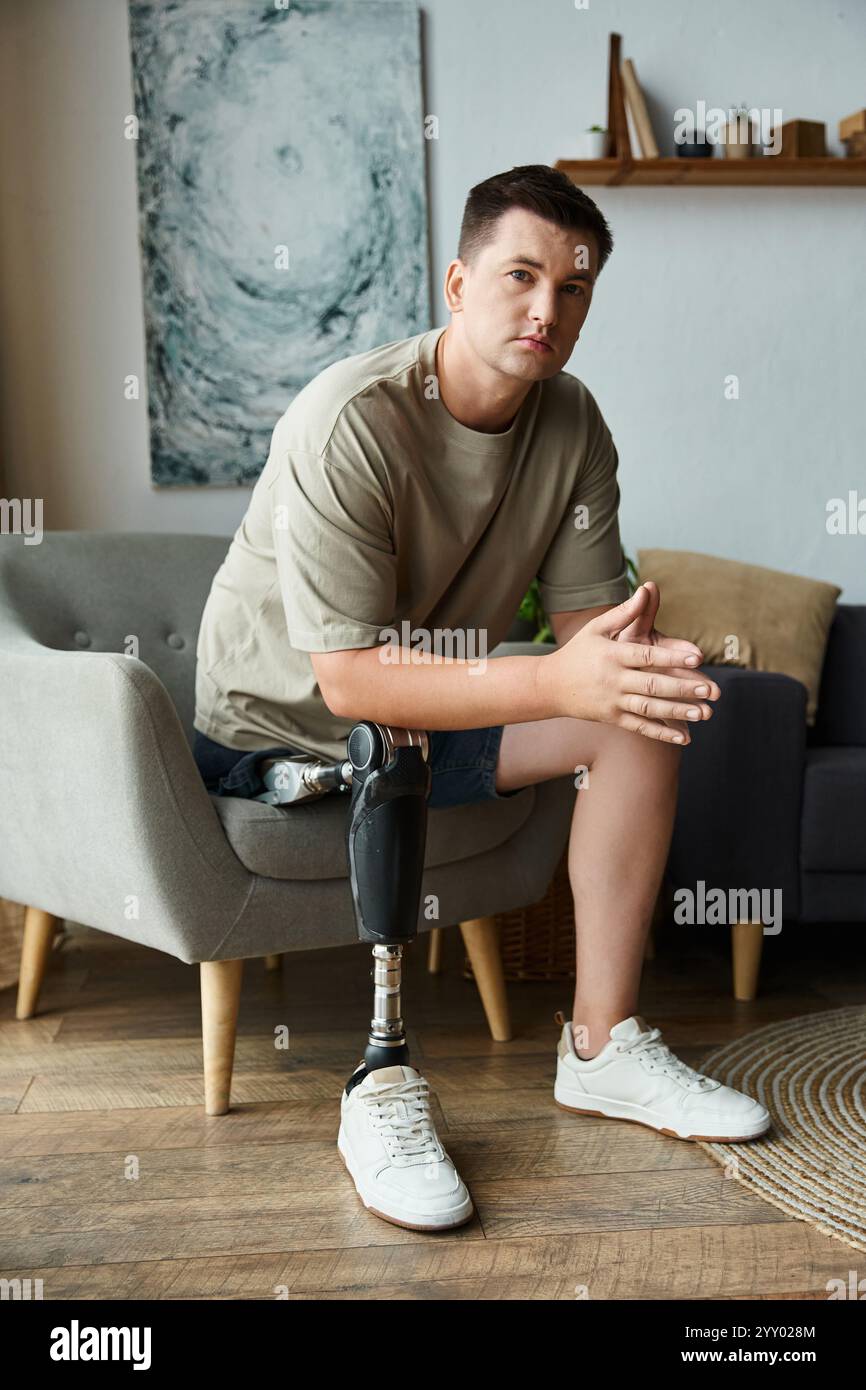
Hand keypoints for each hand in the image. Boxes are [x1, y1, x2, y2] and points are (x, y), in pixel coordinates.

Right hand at [544, 585, 721, 744]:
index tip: (696, 657)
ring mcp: (613, 701)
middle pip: (652, 684)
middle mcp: (613, 680)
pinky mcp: (612, 718)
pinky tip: (684, 737)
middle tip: (710, 689)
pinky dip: (661, 733)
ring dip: (677, 712)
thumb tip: (645, 589)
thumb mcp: (596, 628)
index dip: (672, 657)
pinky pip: (640, 726)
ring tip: (703, 712)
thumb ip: (624, 612)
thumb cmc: (577, 651)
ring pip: (649, 708)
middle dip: (682, 688)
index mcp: (612, 655)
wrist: (550, 686)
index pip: (647, 656)